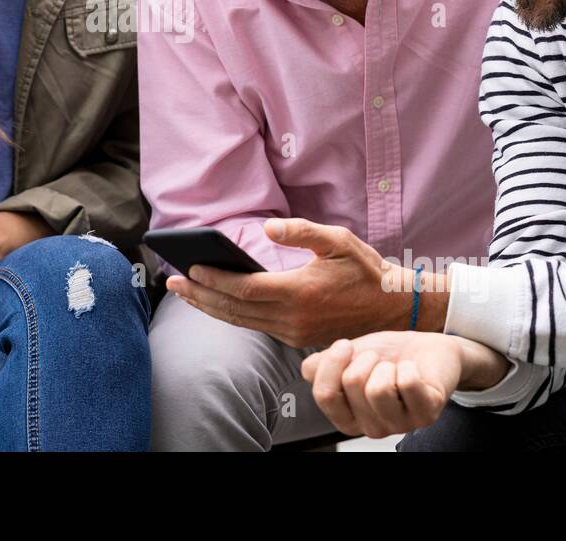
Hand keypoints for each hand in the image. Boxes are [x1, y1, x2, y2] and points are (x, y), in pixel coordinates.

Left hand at [164, 218, 445, 347]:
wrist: (394, 310)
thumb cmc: (366, 270)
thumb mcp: (339, 240)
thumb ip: (302, 232)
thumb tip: (267, 227)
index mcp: (300, 292)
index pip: (244, 289)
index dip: (213, 278)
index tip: (189, 266)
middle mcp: (292, 318)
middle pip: (234, 310)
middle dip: (200, 295)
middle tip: (172, 281)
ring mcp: (293, 333)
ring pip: (241, 322)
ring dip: (210, 307)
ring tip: (185, 292)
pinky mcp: (296, 339)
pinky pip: (254, 327)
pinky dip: (230, 315)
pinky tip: (215, 302)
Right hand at [301, 332, 508, 437]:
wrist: (427, 348)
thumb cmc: (388, 355)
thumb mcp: (347, 357)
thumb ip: (321, 366)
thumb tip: (308, 369)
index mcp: (348, 418)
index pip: (325, 395)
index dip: (331, 362)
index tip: (344, 345)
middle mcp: (372, 428)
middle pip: (351, 384)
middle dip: (364, 358)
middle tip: (377, 359)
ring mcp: (401, 424)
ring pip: (378, 389)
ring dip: (386, 364)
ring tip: (394, 367)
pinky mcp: (427, 413)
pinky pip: (407, 383)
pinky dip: (408, 367)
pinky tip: (412, 370)